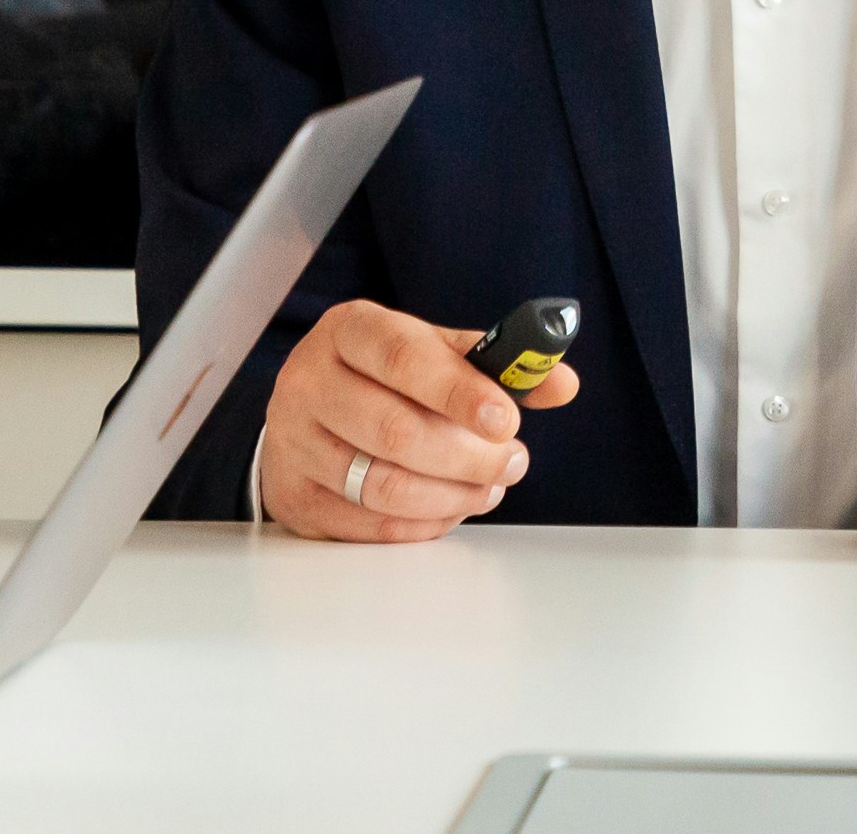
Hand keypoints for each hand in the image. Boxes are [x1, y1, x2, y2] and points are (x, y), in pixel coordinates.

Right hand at [257, 300, 579, 541]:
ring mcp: (293, 441)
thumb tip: (562, 382)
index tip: (507, 418)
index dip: (459, 391)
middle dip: (469, 456)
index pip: (403, 358)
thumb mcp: (433, 351)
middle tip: (513, 462)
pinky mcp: (293, 496)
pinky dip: (423, 524)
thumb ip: (497, 364)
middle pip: (395, 431)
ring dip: (452, 495)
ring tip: (490, 485)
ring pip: (382, 485)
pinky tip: (452, 506)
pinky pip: (368, 526)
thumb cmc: (380, 375)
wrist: (308, 410)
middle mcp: (308, 381)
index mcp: (349, 330)